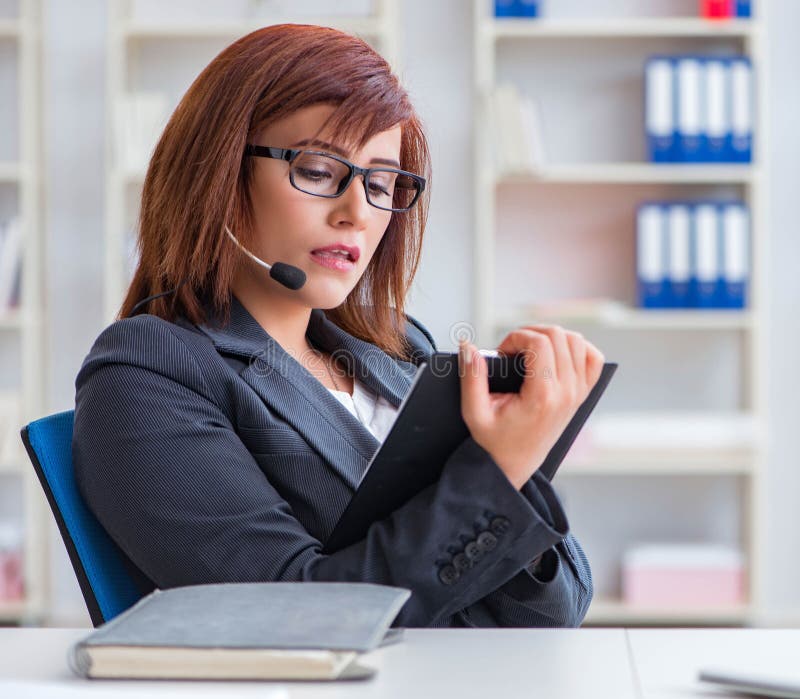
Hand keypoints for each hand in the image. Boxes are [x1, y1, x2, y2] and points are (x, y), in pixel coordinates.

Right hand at [458, 326, 603, 489]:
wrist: (513, 465)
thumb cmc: (494, 441)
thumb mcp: (474, 412)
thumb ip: (471, 377)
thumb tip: (468, 347)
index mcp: (542, 396)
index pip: (539, 343)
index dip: (516, 337)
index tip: (501, 352)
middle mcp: (566, 393)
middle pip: (558, 336)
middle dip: (530, 333)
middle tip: (512, 350)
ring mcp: (577, 393)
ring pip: (576, 341)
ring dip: (551, 337)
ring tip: (530, 350)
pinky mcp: (581, 394)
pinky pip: (592, 358)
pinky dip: (577, 348)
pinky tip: (556, 353)